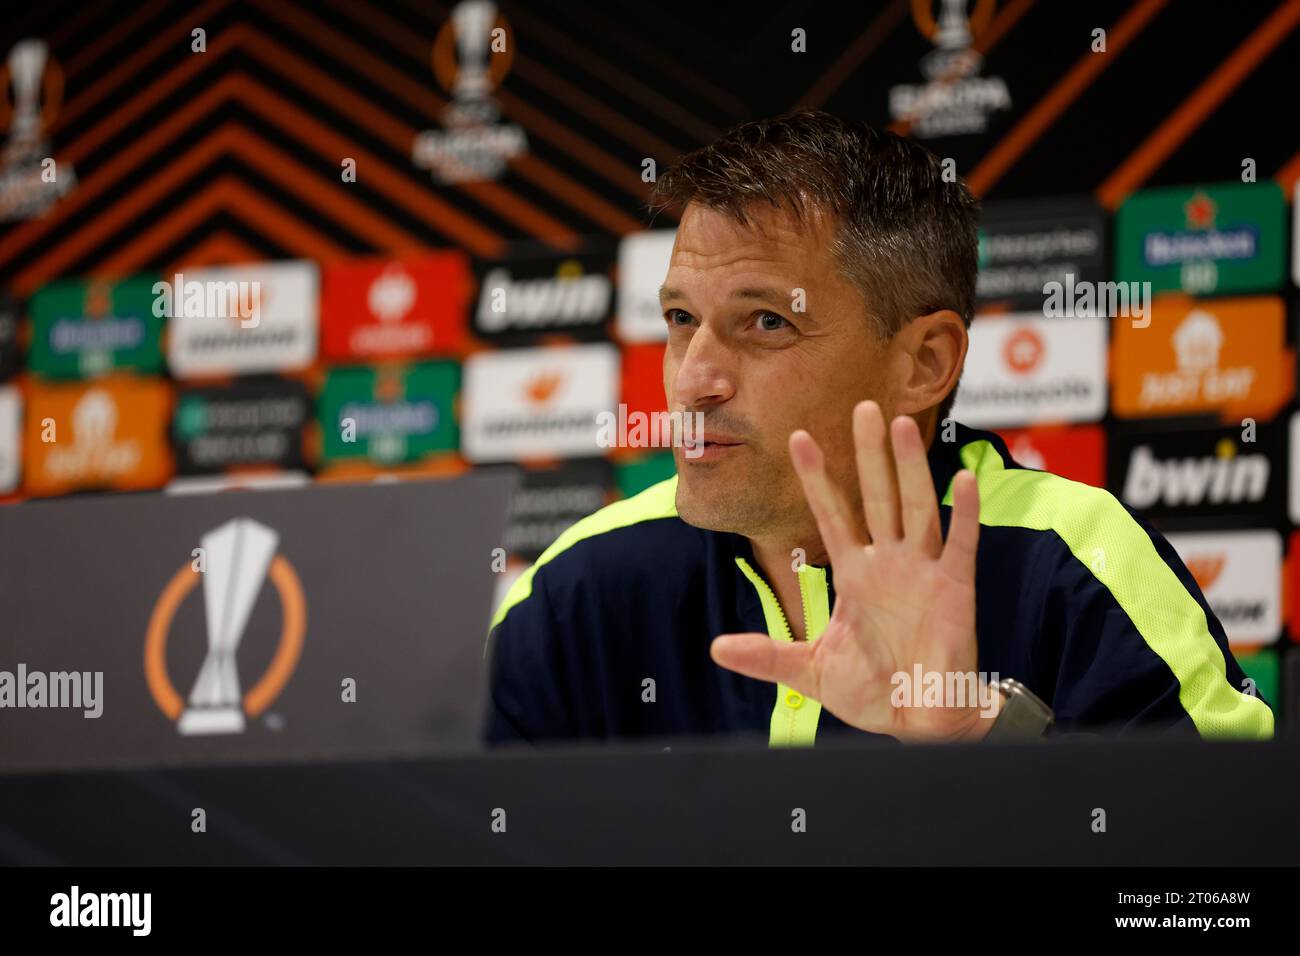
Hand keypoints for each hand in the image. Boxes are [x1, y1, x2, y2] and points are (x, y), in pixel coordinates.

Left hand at [710, 401, 992, 741]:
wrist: (918, 720)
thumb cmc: (872, 690)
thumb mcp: (811, 671)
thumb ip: (768, 655)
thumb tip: (716, 649)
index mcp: (855, 574)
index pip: (831, 513)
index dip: (816, 476)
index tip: (797, 437)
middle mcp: (889, 562)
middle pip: (877, 496)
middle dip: (868, 453)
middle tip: (862, 406)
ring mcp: (923, 570)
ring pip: (915, 507)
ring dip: (910, 467)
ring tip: (901, 426)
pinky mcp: (955, 588)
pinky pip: (961, 543)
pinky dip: (963, 512)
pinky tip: (962, 478)